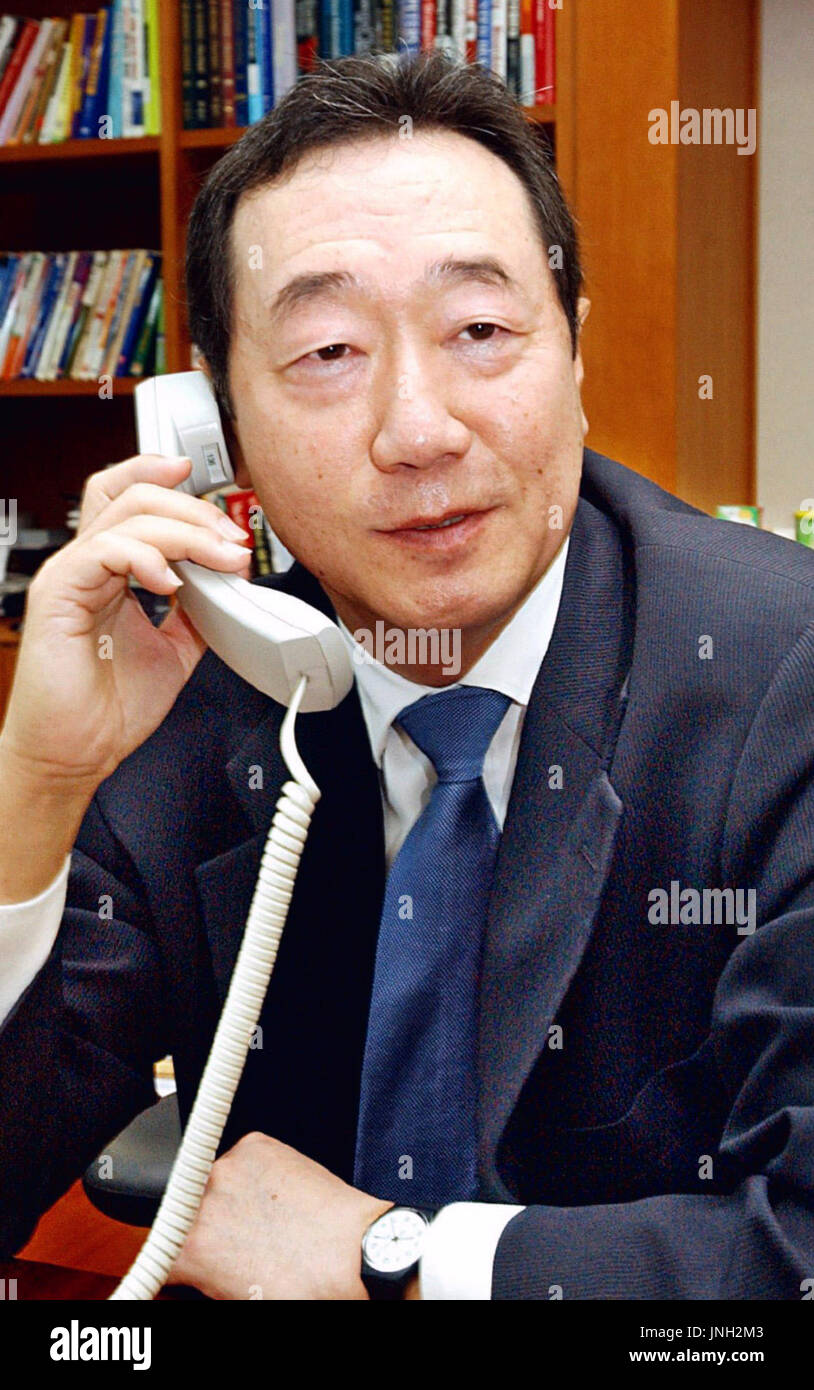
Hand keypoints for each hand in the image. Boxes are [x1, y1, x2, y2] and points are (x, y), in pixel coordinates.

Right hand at [1, 454, 251, 788]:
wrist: (75, 755)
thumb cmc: (107, 710)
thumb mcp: (175, 649)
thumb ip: (197, 612)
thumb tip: (230, 585)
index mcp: (109, 571)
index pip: (131, 499)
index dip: (171, 484)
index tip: (219, 496)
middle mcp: (87, 565)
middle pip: (134, 495)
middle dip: (195, 510)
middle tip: (234, 540)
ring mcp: (70, 575)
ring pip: (125, 514)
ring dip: (187, 531)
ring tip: (222, 560)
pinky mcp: (58, 593)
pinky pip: (103, 550)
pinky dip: (147, 556)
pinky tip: (172, 583)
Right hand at [166, 1132, 394, 1299]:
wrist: (351, 1253)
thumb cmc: (303, 1286)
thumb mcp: (235, 1297)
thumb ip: (203, 1274)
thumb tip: (197, 1265)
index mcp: (186, 1247)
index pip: (160, 1249)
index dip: (181, 1258)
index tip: (193, 1260)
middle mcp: (199, 1201)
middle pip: (188, 1209)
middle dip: (210, 1223)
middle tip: (243, 1239)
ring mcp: (227, 1166)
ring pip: (215, 1179)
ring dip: (232, 1195)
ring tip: (267, 1216)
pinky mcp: (254, 1144)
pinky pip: (244, 1156)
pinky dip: (258, 1172)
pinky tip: (279, 1194)